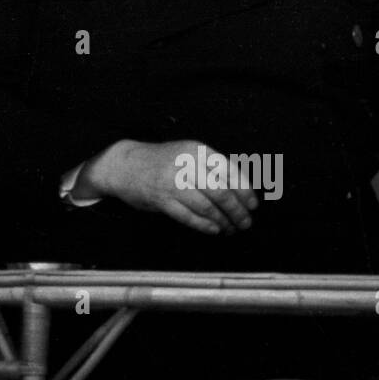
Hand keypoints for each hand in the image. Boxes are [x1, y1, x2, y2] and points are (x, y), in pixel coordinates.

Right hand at [80, 139, 258, 235]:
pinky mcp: (161, 199)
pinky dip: (204, 225)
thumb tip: (242, 191)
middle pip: (220, 192)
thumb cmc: (163, 162)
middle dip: (237, 211)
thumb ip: (211, 167)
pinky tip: (214, 229)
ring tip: (232, 228)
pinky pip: (188, 216)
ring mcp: (172, 182)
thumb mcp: (187, 154)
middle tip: (246, 222)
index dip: (244, 190)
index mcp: (196, 150)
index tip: (253, 204)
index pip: (229, 171)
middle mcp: (185, 164)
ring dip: (223, 221)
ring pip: (206, 206)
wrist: (125, 165)